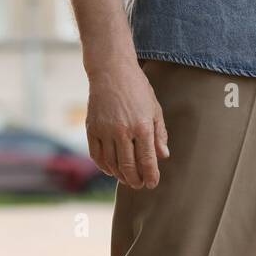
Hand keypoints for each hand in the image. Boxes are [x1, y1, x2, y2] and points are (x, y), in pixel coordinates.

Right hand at [85, 60, 169, 189]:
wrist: (111, 70)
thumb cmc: (137, 89)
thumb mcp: (155, 109)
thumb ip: (159, 134)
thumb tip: (163, 156)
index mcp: (142, 126)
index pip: (147, 161)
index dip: (150, 176)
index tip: (152, 183)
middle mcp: (122, 131)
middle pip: (128, 167)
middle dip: (135, 180)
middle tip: (140, 185)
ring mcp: (105, 130)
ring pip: (111, 164)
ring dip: (120, 176)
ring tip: (127, 179)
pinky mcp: (92, 128)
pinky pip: (96, 155)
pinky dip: (104, 167)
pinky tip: (111, 170)